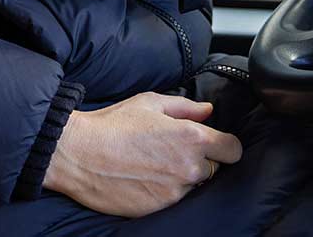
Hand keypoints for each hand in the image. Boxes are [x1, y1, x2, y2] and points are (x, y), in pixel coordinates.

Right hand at [43, 91, 242, 217]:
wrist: (80, 154)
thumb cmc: (115, 123)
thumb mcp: (152, 103)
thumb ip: (186, 108)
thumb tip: (208, 111)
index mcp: (192, 137)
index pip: (233, 149)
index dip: (226, 145)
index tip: (215, 143)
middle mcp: (188, 167)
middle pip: (214, 168)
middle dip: (202, 159)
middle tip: (176, 150)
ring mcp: (174, 192)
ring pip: (193, 185)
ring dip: (183, 176)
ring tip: (156, 163)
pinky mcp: (157, 209)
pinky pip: (173, 199)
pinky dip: (165, 190)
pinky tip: (145, 178)